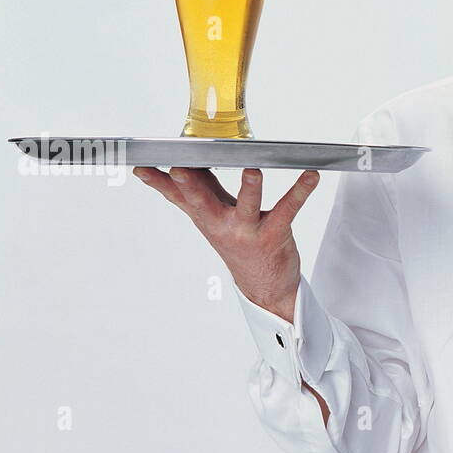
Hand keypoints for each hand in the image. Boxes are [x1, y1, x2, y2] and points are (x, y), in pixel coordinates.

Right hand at [133, 166, 319, 322]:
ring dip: (251, 187)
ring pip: (248, 206)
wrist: (264, 285)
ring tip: (253, 170)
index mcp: (204, 217)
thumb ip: (188, 192)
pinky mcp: (274, 233)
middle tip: (180, 168)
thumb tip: (157, 170)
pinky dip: (301, 191)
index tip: (142, 166)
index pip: (176, 196)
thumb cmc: (236, 241)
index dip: (158, 182)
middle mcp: (221, 225)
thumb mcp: (208, 218)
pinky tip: (311, 176)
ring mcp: (247, 231)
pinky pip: (288, 209)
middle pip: (202, 202)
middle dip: (190, 185)